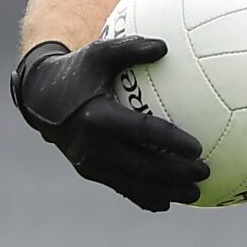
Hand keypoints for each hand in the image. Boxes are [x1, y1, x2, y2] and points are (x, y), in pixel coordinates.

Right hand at [10, 37, 207, 210]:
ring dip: (167, 192)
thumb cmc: (78, 70)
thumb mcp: (99, 53)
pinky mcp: (90, 173)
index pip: (144, 133)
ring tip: (195, 194)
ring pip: (135, 185)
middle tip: (205, 173)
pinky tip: (167, 201)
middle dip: (177, 174)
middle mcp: (94, 146)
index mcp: (99, 118)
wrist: (41, 99)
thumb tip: (164, 46)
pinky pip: (122, 188)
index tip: (198, 149)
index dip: (172, 142)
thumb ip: (131, 48)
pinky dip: (145, 197)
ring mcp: (91, 164)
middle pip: (144, 167)